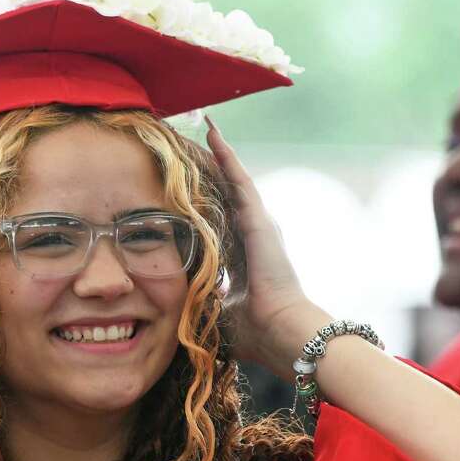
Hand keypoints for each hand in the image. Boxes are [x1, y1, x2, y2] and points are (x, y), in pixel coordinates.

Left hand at [205, 118, 328, 374]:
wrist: (282, 332)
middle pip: (228, 193)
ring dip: (219, 154)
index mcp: (244, 255)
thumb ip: (203, 299)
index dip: (206, 198)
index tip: (189, 181)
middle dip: (212, 168)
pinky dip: (227, 157)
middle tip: (192, 141)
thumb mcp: (219, 310)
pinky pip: (240, 181)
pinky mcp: (260, 221)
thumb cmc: (255, 332)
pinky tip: (214, 135)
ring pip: (234, 180)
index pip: (221, 218)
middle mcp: (254, 235)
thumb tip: (177, 303)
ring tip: (204, 127)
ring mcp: (259, 225)